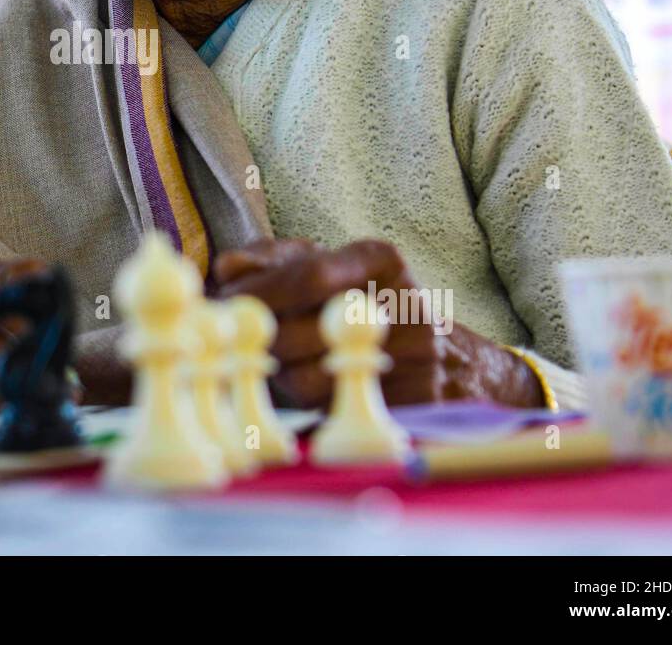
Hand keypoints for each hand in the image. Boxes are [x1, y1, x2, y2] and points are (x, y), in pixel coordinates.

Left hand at [209, 238, 542, 408]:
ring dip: (277, 376)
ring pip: (307, 379)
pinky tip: (304, 388)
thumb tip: (227, 268)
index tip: (223, 302)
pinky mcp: (409, 406)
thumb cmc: (364, 302)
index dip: (259, 291)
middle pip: (301, 330)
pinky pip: (330, 411)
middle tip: (229, 340)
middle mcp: (404, 304)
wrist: (449, 360)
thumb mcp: (326, 267)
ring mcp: (413, 359)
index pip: (311, 274)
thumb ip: (273, 261)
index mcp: (381, 260)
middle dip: (256, 339)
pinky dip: (303, 404)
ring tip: (278, 362)